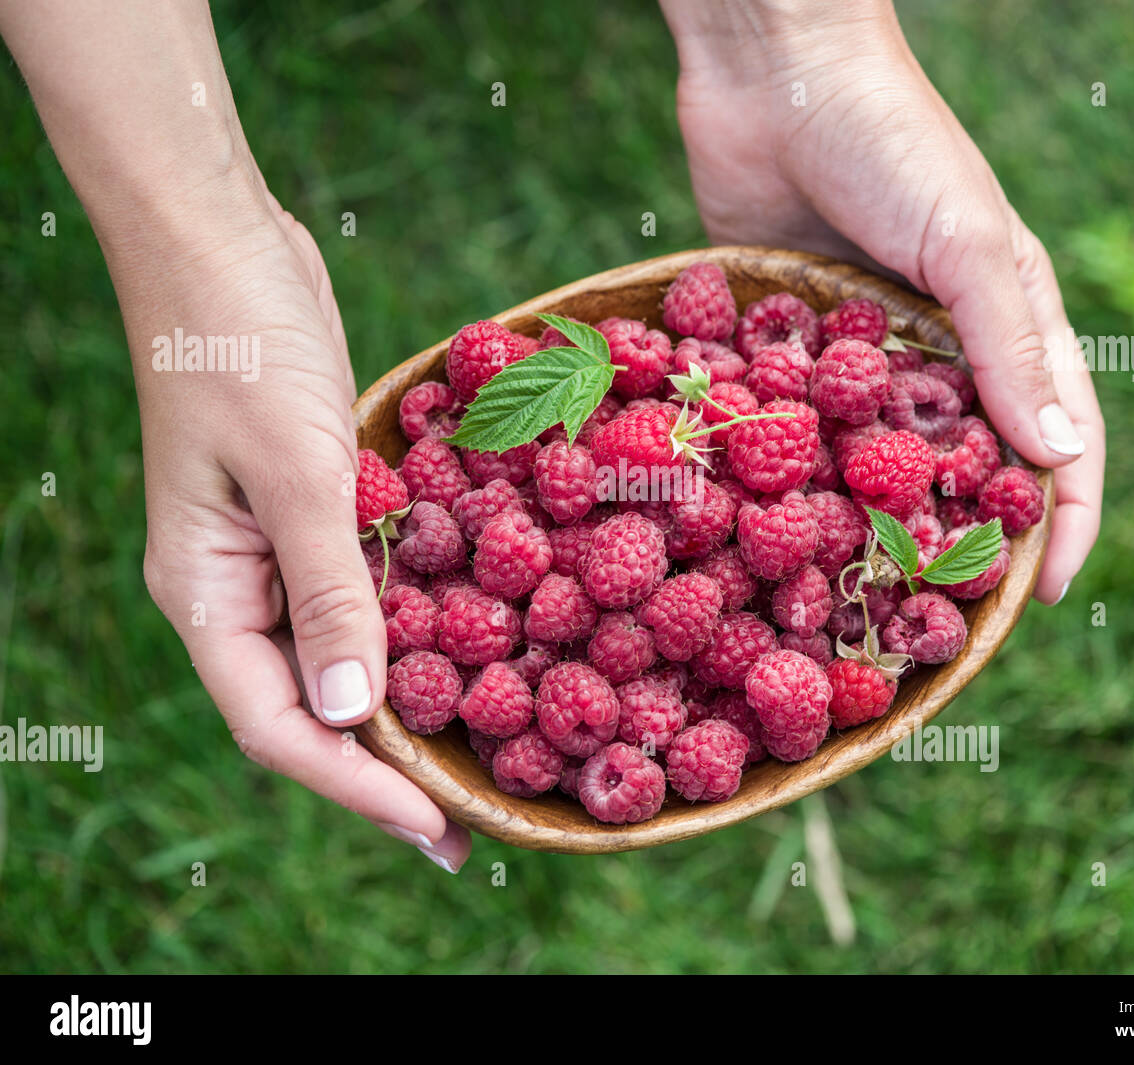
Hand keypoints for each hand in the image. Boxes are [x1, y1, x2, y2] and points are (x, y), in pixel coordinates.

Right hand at [119, 174, 469, 871]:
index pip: (280, 727)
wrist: (226, 240)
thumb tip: (348, 716)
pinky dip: (419, 625)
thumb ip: (325, 592)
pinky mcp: (323, 509)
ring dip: (410, 703)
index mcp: (208, 594)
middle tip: (472, 817)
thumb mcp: (295, 470)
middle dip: (387, 766)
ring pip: (346, 654)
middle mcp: (241, 588)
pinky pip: (370, 589)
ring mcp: (281, 549)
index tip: (439, 830)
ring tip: (484, 752)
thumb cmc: (242, 343)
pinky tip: (477, 644)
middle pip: (313, 707)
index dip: (358, 788)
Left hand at [661, 0, 1103, 602]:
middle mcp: (935, 352)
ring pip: (872, 462)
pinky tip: (765, 529)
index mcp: (1007, 325)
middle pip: (958, 470)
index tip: (1035, 600)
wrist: (776, 75)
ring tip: (844, 597)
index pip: (1053, 445)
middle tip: (928, 619)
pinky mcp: (785, 349)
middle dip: (952, 541)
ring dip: (865, 524)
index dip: (1054, 525)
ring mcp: (858, 357)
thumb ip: (1010, 346)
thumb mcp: (969, 240)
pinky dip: (786, 475)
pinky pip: (791, 427)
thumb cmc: (892, 140)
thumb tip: (1057, 460)